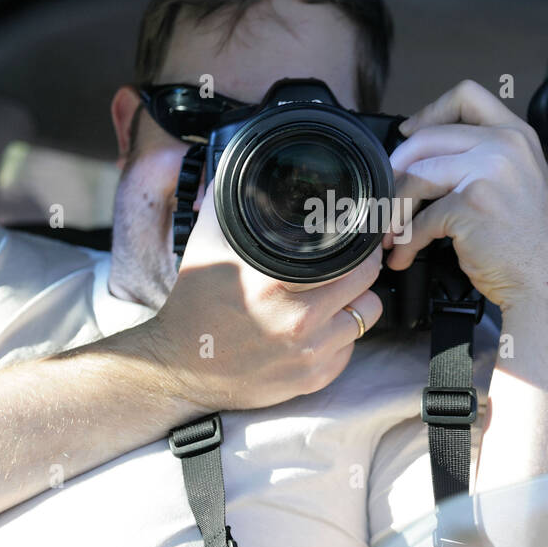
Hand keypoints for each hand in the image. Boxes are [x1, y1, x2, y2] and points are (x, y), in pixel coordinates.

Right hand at [139, 191, 383, 413]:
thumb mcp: (209, 245)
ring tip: (334, 293)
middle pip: (366, 281)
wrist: (180, 367)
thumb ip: (234, 205)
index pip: (350, 254)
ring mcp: (308, 354)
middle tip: (349, 260)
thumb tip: (248, 168)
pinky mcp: (313, 379)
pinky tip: (319, 325)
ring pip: (367, 314)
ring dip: (356, 301)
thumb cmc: (195, 304)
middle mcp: (296, 320)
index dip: (359, 240)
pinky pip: (351, 347)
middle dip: (361, 266)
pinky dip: (342, 335)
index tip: (357, 234)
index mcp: (274, 283)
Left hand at [384, 80, 547, 314]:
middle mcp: (504, 146)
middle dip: (397, 167)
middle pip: (428, 138)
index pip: (466, 96)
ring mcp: (488, 173)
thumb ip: (485, 158)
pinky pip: (422, 219)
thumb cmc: (533, 244)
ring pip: (416, 176)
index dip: (429, 111)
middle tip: (386, 191)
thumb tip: (428, 156)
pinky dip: (406, 241)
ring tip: (389, 230)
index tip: (410, 132)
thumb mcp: (520, 181)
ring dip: (394, 208)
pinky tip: (404, 254)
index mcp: (517, 135)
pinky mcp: (471, 205)